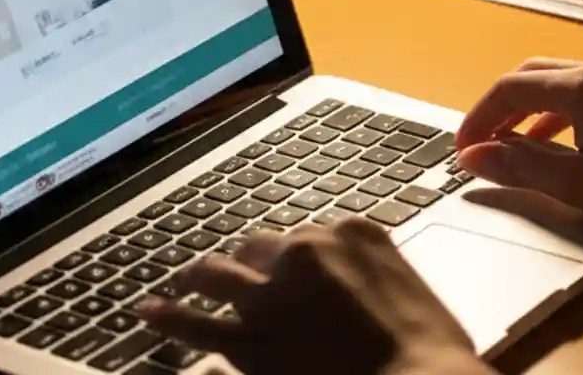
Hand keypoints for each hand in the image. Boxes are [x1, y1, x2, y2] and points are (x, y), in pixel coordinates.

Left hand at [137, 219, 489, 374]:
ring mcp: (273, 294)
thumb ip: (372, 277)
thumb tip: (359, 288)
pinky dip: (170, 316)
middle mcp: (308, 251)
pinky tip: (149, 311)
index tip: (294, 267)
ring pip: (222, 273)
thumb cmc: (432, 350)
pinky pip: (198, 324)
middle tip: (247, 278)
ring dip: (201, 275)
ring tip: (188, 279)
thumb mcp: (409, 292)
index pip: (312, 233)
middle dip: (252, 261)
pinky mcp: (250, 339)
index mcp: (355, 232)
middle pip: (262, 245)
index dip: (298, 255)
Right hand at [456, 58, 582, 227]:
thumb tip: (475, 157)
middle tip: (480, 145)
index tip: (463, 151)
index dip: (479, 119)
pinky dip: (555, 112)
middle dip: (498, 109)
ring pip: (555, 80)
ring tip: (508, 146)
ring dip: (525, 109)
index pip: (509, 88)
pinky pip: (581, 91)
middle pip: (529, 75)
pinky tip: (552, 142)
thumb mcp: (576, 185)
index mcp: (581, 86)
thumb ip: (520, 167)